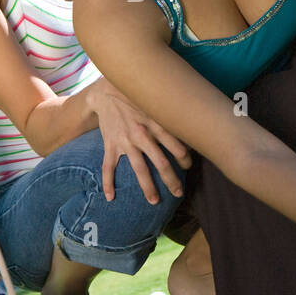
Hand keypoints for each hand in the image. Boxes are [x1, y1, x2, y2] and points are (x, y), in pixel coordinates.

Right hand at [87, 80, 191, 202]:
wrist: (106, 93)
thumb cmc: (135, 99)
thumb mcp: (154, 104)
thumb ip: (169, 117)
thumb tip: (189, 129)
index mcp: (155, 123)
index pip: (177, 146)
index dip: (185, 160)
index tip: (188, 167)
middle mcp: (142, 134)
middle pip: (160, 163)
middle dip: (171, 180)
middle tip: (178, 193)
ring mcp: (125, 141)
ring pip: (139, 169)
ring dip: (148, 187)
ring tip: (154, 201)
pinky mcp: (110, 145)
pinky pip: (108, 167)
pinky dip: (107, 183)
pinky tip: (110, 197)